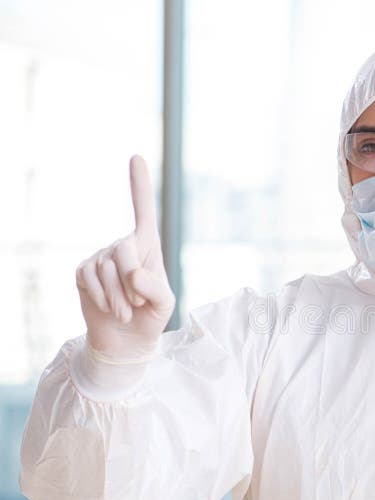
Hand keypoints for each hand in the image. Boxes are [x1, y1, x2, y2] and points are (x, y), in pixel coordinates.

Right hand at [75, 155, 174, 360]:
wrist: (126, 340)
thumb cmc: (151, 317)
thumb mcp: (164, 304)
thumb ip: (155, 287)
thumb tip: (133, 272)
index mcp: (148, 246)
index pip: (144, 212)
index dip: (139, 185)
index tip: (136, 157)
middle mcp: (123, 245)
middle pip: (123, 249)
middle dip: (132, 282)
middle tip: (137, 305)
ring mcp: (100, 257)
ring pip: (106, 270)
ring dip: (118, 298)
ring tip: (126, 313)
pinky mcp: (83, 271)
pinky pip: (89, 279)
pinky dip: (102, 298)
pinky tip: (109, 308)